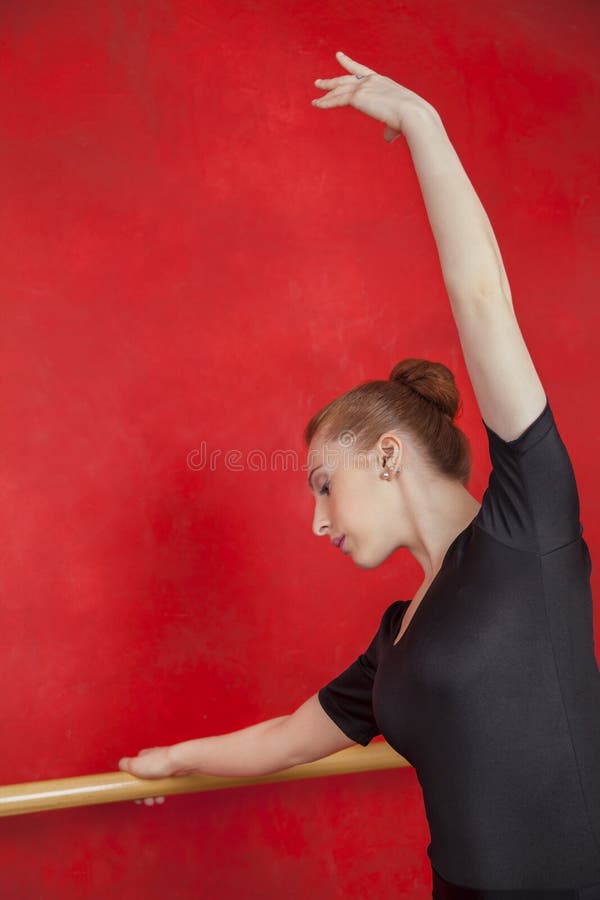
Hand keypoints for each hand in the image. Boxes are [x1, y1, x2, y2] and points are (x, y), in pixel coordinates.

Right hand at [119, 745, 179, 806]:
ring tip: (154, 800)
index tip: (133, 796)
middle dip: (142, 794)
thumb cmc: (160, 763)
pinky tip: (161, 797)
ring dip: (151, 796)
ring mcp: (162, 769)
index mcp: (143, 758)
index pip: (133, 774)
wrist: (180, 764)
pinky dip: (161, 794)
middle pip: (143, 782)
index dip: (132, 787)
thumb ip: (125, 764)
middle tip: (144, 800)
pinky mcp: (170, 775)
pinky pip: (162, 787)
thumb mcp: (135, 764)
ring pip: (153, 786)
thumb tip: (121, 765)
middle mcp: (152, 762)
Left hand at [312, 51, 436, 141]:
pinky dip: (326, 102)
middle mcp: (372, 81)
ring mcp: (364, 87)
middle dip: (331, 81)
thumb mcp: (399, 122)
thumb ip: (390, 129)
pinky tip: (317, 105)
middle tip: (319, 82)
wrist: (412, 114)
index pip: (361, 70)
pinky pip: (337, 100)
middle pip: (346, 79)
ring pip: (339, 89)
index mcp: (382, 82)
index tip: (338, 56)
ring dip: (325, 92)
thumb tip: (388, 138)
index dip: (348, 63)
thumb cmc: (410, 119)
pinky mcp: (358, 97)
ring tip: (315, 96)